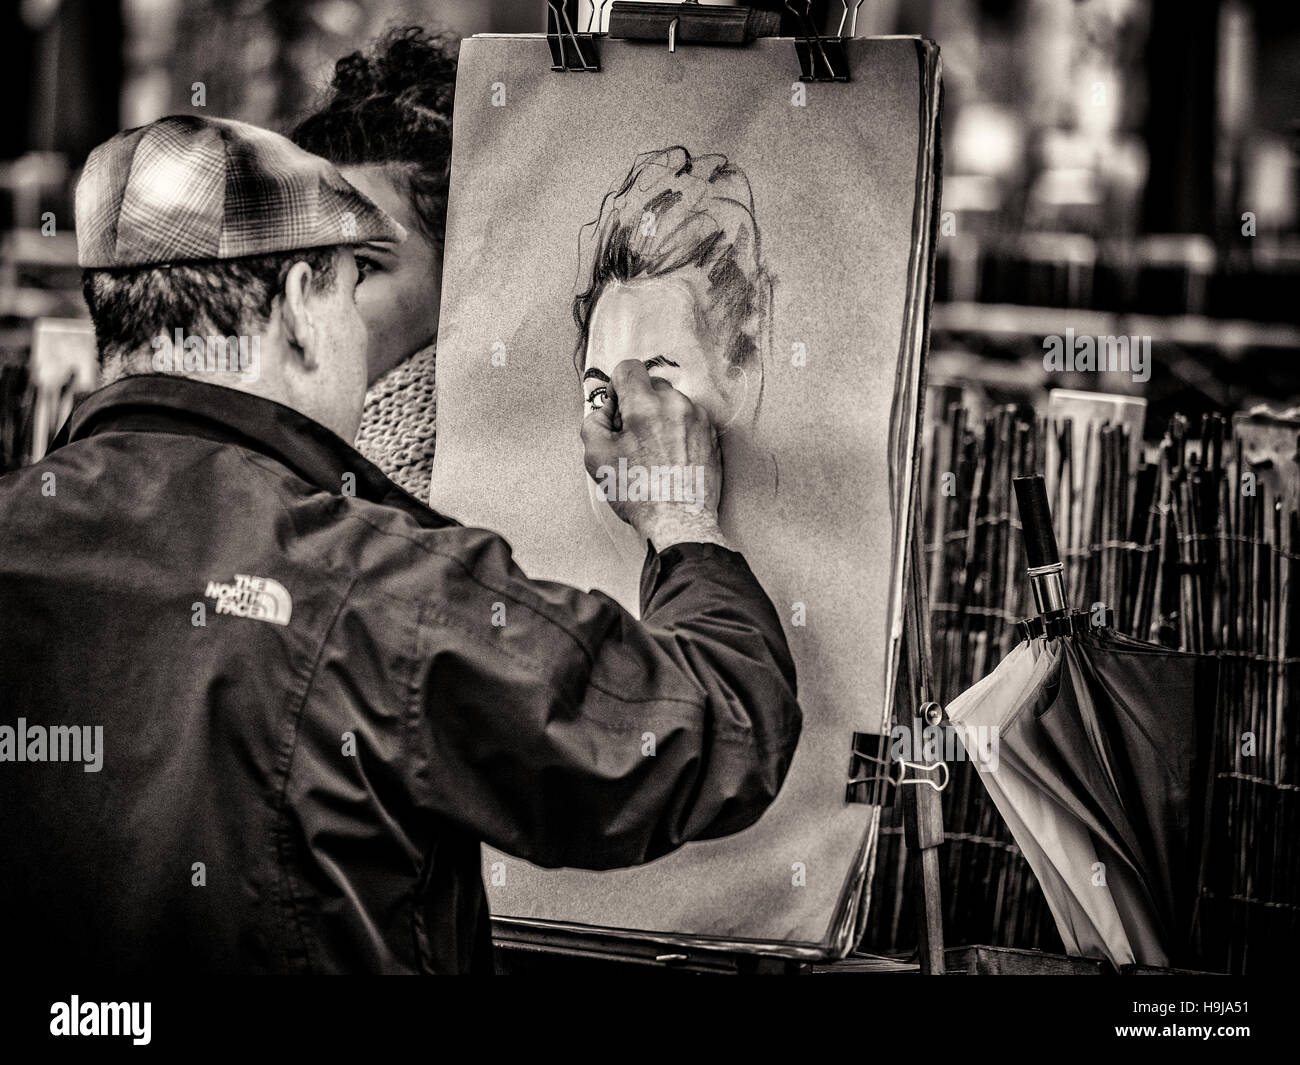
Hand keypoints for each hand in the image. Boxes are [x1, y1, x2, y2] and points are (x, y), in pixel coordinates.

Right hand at [580, 360, 728, 550]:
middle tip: (633, 436)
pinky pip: (690, 420)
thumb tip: (606, 411)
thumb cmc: (639, 494)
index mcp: (645, 406)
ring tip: (654, 451)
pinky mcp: (713, 435)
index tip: (618, 408)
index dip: (617, 386)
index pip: (629, 368)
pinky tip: (671, 457)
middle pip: (652, 385)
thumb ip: (594, 422)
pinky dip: (679, 431)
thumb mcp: (596, 457)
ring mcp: (698, 419)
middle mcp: (676, 405)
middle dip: (639, 403)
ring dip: (661, 417)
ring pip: (672, 403)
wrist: (679, 521)